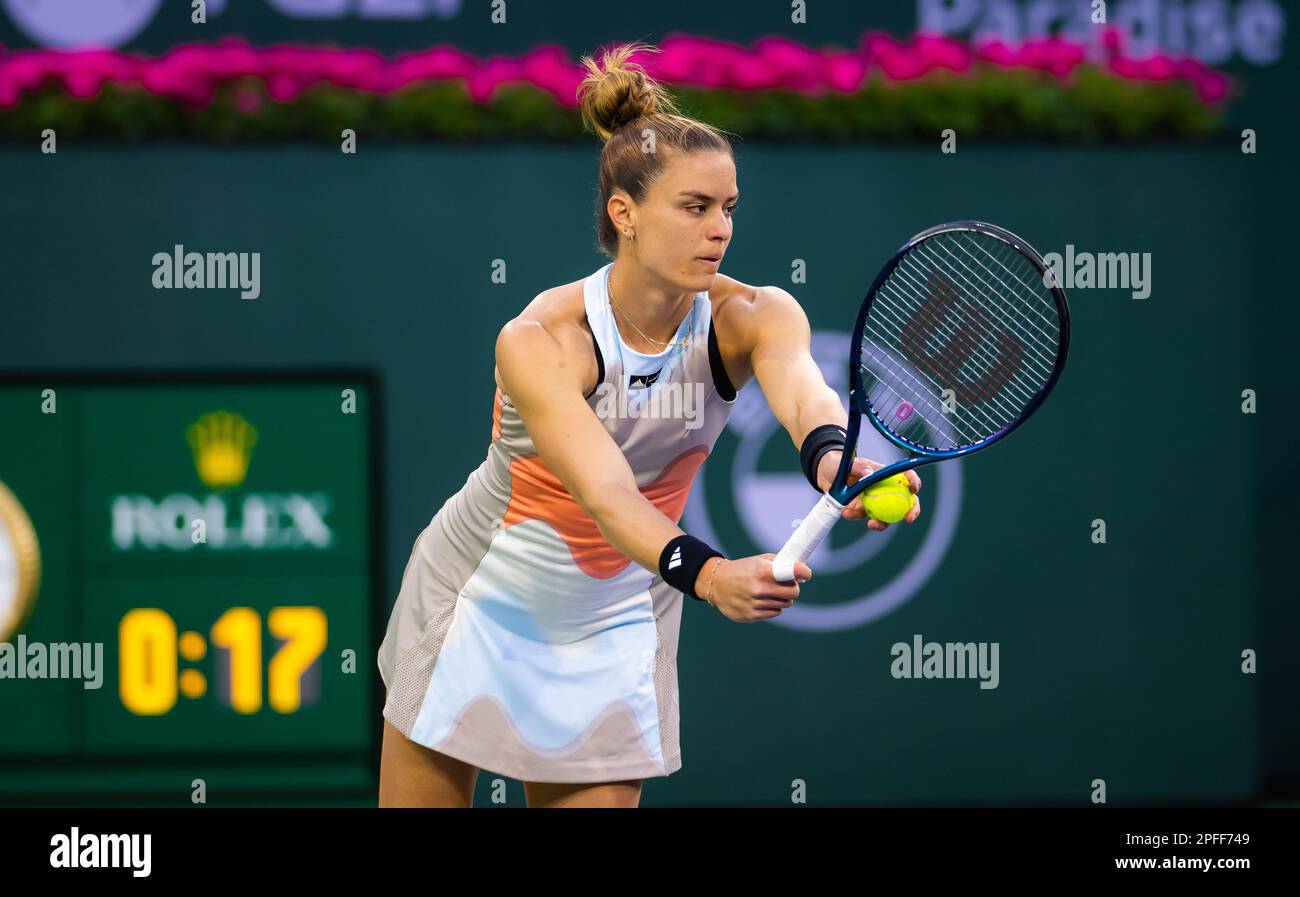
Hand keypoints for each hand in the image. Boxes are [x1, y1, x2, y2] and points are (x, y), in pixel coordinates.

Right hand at [693, 554, 809, 622]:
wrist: (715, 583)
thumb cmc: (742, 569)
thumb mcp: (758, 560)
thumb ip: (779, 564)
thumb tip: (802, 571)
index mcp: (761, 571)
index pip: (791, 573)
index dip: (802, 573)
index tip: (806, 574)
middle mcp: (758, 588)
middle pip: (793, 593)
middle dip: (793, 588)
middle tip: (787, 585)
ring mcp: (755, 604)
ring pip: (785, 604)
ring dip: (782, 598)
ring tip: (770, 592)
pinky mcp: (751, 616)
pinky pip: (775, 612)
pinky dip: (773, 606)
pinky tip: (762, 600)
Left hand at [816, 450, 921, 530]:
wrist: (824, 473)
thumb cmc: (841, 463)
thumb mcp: (850, 462)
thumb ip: (860, 467)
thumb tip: (869, 476)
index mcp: (886, 475)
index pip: (906, 477)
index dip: (915, 482)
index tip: (914, 489)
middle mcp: (884, 489)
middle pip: (905, 501)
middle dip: (912, 511)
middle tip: (909, 519)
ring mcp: (874, 501)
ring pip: (886, 516)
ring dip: (881, 523)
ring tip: (871, 524)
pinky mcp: (861, 510)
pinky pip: (862, 517)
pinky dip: (855, 517)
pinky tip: (845, 513)